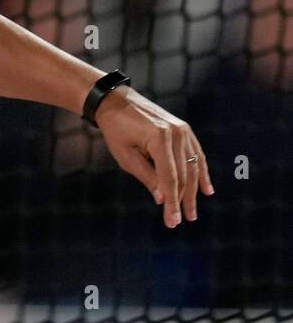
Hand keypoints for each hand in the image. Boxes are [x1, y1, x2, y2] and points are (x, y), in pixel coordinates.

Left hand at [95, 87, 213, 227]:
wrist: (116, 101)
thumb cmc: (116, 129)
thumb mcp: (125, 155)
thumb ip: (146, 176)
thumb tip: (162, 199)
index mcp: (159, 139)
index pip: (170, 178)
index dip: (172, 201)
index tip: (172, 221)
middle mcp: (176, 134)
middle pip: (184, 174)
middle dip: (183, 200)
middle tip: (182, 220)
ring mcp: (183, 130)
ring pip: (193, 166)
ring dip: (194, 191)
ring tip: (192, 212)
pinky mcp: (184, 129)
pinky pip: (196, 154)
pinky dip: (201, 172)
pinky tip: (206, 189)